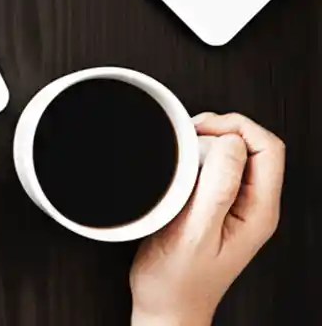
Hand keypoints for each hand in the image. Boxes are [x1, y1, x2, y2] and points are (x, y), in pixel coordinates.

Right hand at [130, 113, 284, 325]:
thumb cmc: (177, 280)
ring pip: (232, 155)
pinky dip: (192, 159)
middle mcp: (253, 206)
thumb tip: (231, 144)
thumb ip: (217, 188)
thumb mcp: (195, 233)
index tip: (202, 131)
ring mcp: (234, 206)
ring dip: (204, 144)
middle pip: (253, 146)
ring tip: (179, 153)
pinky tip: (175, 168)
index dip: (237, 128)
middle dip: (220, 130)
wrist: (166, 306)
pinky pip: (212, 169)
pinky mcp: (214, 206)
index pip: (269, 149)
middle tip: (186, 138)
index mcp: (259, 212)